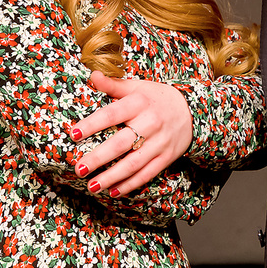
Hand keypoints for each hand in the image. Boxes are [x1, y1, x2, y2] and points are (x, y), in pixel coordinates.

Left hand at [66, 70, 193, 196]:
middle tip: (79, 169)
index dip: (92, 124)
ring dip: (112, 177)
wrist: (192, 110)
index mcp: (139, 102)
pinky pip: (147, 173)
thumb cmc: (156, 97)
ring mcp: (160, 142)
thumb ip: (113, 84)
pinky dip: (130, 184)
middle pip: (121, 143)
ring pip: (134, 163)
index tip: (74, 134)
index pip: (111, 114)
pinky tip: (114, 192)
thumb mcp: (137, 87)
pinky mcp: (166, 157)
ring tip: (92, 186)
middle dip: (99, 158)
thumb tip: (92, 75)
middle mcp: (150, 123)